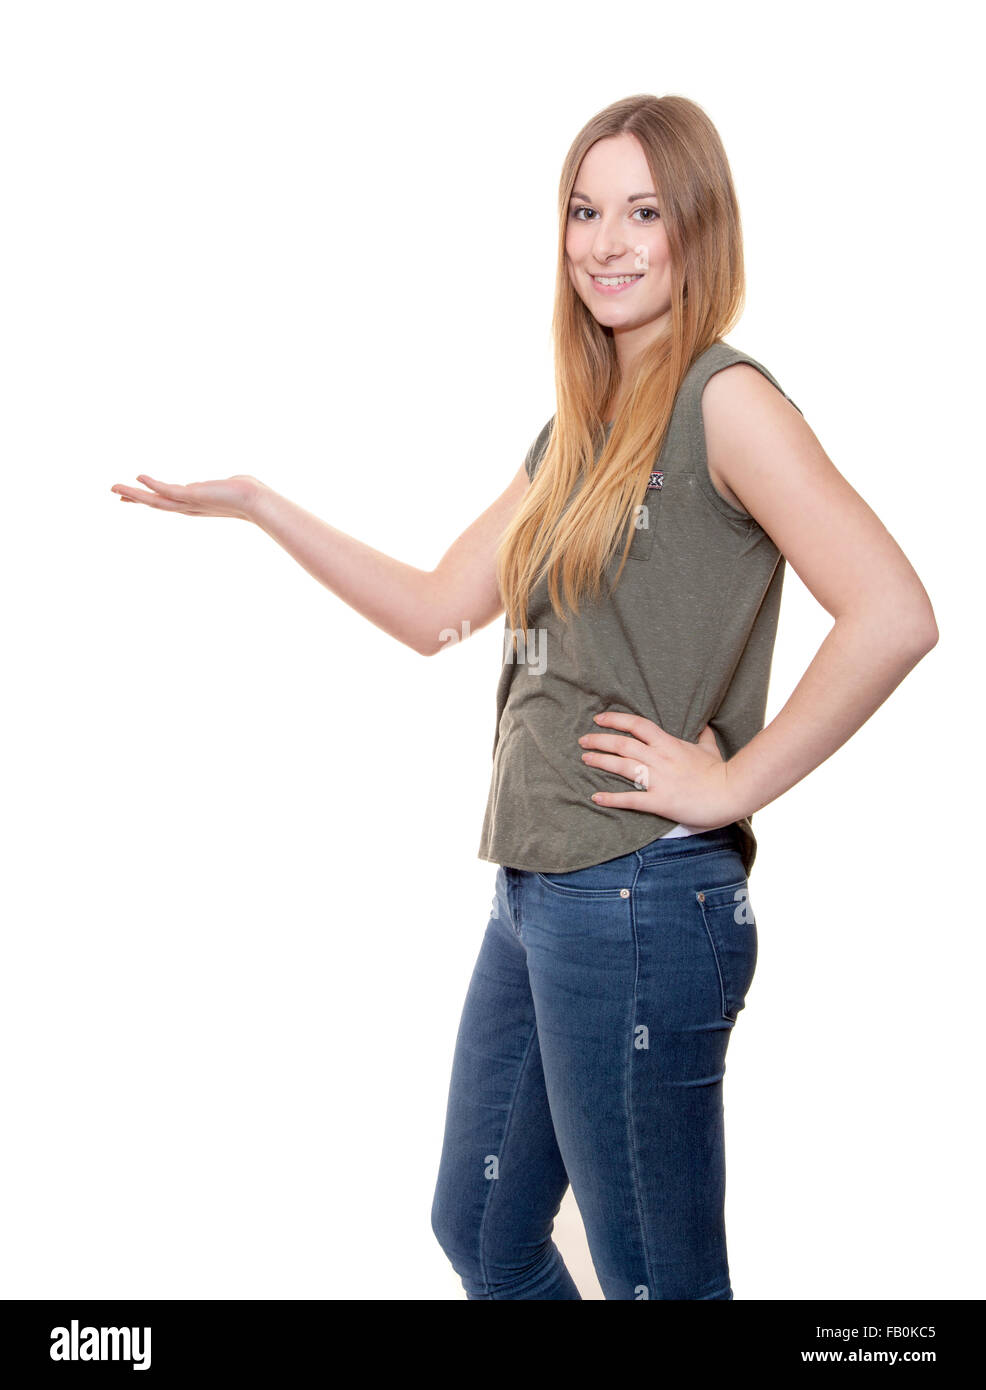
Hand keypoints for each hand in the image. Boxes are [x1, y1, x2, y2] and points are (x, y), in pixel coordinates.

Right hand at [110, 473, 266, 520]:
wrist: (255, 501)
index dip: (148, 498)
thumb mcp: (230, 487)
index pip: (165, 502)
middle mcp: (188, 506)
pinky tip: (140, 477)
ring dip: (135, 494)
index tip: (133, 495)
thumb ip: (225, 486)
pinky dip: (153, 485)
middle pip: (155, 503)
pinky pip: (168, 490)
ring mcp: (189, 503)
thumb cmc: (248, 494)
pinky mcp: (193, 496)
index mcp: (194, 504)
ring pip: (155, 501)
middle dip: (134, 497)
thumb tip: (232, 482)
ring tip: (115, 488)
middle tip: (114, 491)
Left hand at [578, 711, 740, 828]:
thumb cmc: (720, 771)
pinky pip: (631, 799)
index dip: (616, 720)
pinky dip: (611, 798)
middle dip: (600, 741)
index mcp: (669, 744)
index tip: (600, 719)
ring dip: (601, 762)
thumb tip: (704, 725)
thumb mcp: (710, 748)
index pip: (637, 725)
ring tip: (585, 759)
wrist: (730, 792)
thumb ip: (703, 735)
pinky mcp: (660, 801)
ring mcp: (658, 780)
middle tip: (583, 740)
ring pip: (622, 767)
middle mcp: (660, 759)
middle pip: (623, 745)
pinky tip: (596, 797)